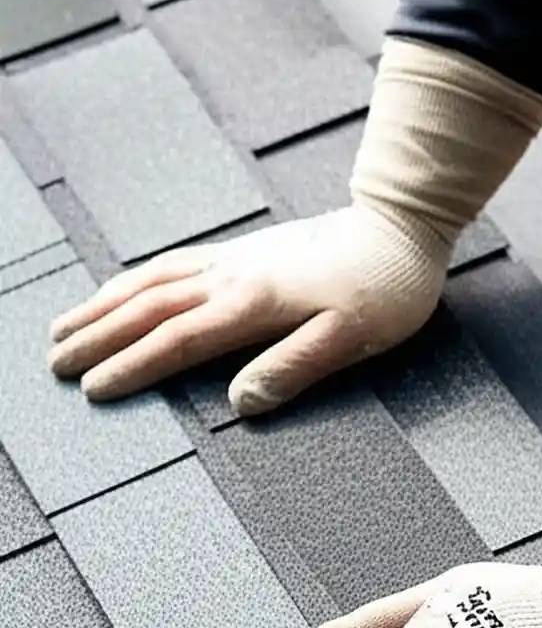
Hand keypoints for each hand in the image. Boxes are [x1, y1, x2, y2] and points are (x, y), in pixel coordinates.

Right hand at [47, 205, 450, 414]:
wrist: (400, 225)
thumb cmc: (386, 288)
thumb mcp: (354, 337)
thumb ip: (295, 367)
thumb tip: (239, 402)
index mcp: (254, 303)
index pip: (178, 339)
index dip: (133, 365)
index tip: (93, 388)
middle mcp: (234, 276)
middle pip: (149, 307)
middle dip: (98, 335)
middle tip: (54, 362)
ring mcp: (238, 258)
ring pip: (154, 278)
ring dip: (106, 302)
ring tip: (66, 323)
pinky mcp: (249, 250)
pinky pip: (177, 261)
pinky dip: (139, 276)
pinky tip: (130, 286)